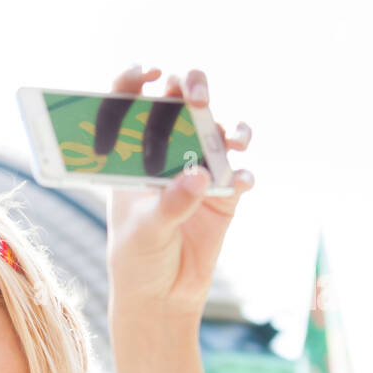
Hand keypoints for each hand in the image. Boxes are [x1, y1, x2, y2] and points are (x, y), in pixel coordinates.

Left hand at [106, 65, 253, 324]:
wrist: (162, 299)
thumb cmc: (136, 261)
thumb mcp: (145, 233)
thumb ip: (170, 204)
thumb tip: (199, 176)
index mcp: (131, 158)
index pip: (129, 106)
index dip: (137, 81)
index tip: (151, 73)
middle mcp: (165, 156)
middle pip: (180, 106)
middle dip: (192, 90)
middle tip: (198, 94)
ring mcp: (197, 172)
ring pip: (217, 132)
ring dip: (229, 127)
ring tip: (233, 137)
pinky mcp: (224, 195)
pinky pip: (240, 173)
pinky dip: (243, 172)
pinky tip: (240, 181)